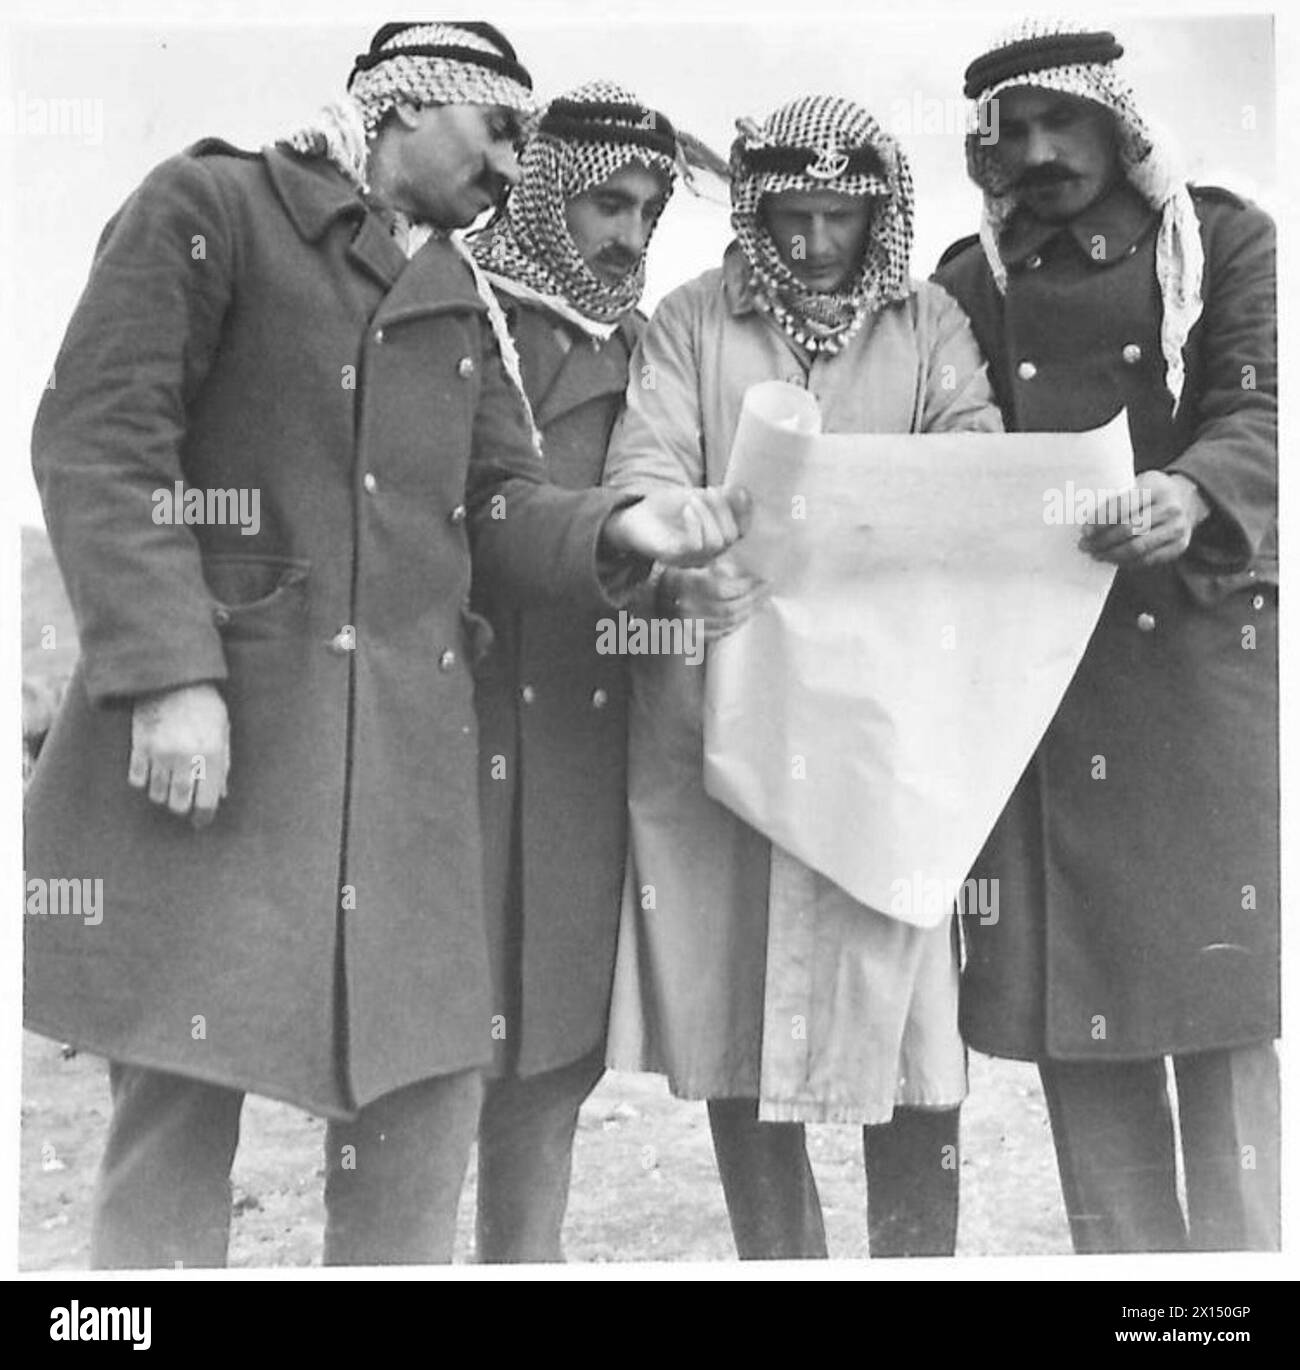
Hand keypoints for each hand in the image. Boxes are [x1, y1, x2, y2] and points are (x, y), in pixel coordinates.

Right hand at [129, 683, 229, 827]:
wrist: (171, 678)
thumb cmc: (204, 704)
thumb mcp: (222, 731)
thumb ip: (223, 765)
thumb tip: (221, 795)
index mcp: (211, 755)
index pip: (206, 802)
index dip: (203, 817)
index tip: (200, 822)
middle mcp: (186, 759)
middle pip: (178, 804)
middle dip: (181, 807)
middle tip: (183, 802)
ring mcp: (160, 754)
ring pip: (156, 794)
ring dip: (163, 794)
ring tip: (168, 784)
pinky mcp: (139, 747)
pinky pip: (137, 779)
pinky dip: (144, 781)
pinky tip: (151, 772)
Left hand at [604, 486, 752, 567]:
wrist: (633, 517)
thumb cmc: (664, 509)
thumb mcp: (695, 497)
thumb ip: (718, 497)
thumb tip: (744, 492)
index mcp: (715, 538)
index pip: (742, 532)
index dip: (745, 512)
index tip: (738, 491)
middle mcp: (707, 553)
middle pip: (731, 536)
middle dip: (723, 510)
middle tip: (709, 491)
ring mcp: (691, 557)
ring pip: (716, 542)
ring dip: (709, 515)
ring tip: (694, 498)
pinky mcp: (674, 557)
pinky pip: (695, 546)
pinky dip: (696, 523)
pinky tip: (687, 508)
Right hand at [661, 558, 768, 641]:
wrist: (646, 601)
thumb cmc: (666, 577)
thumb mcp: (681, 563)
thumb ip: (705, 563)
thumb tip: (736, 562)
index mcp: (682, 584)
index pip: (722, 590)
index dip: (745, 585)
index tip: (759, 577)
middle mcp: (684, 607)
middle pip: (729, 608)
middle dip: (753, 598)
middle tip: (768, 588)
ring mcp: (687, 625)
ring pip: (728, 622)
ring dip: (750, 611)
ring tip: (762, 600)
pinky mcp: (690, 636)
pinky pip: (721, 633)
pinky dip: (738, 624)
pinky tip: (747, 614)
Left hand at [1080, 470, 1209, 567]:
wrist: (1188, 499)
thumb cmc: (1153, 492)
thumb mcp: (1140, 483)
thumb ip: (1120, 497)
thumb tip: (1085, 518)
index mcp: (1156, 487)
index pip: (1122, 506)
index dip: (1101, 520)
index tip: (1085, 530)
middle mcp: (1170, 508)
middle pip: (1128, 529)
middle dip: (1102, 540)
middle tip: (1085, 545)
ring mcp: (1177, 528)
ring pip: (1137, 548)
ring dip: (1111, 554)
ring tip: (1096, 554)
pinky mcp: (1179, 546)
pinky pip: (1148, 559)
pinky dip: (1127, 562)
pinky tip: (1113, 559)